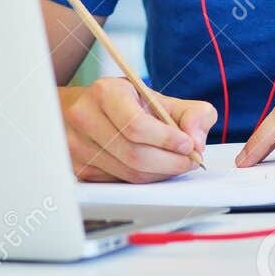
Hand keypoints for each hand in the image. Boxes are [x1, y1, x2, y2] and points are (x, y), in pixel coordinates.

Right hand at [61, 78, 217, 183]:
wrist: (84, 109)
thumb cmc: (125, 103)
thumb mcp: (158, 97)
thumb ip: (191, 112)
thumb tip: (197, 140)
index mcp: (105, 92)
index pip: (136, 125)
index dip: (167, 140)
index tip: (188, 144)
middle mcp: (84, 118)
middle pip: (135, 155)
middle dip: (170, 162)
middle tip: (190, 160)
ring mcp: (77, 146)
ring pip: (129, 174)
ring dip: (160, 173)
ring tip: (175, 162)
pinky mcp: (80, 169)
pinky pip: (121, 183)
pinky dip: (144, 179)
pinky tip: (153, 167)